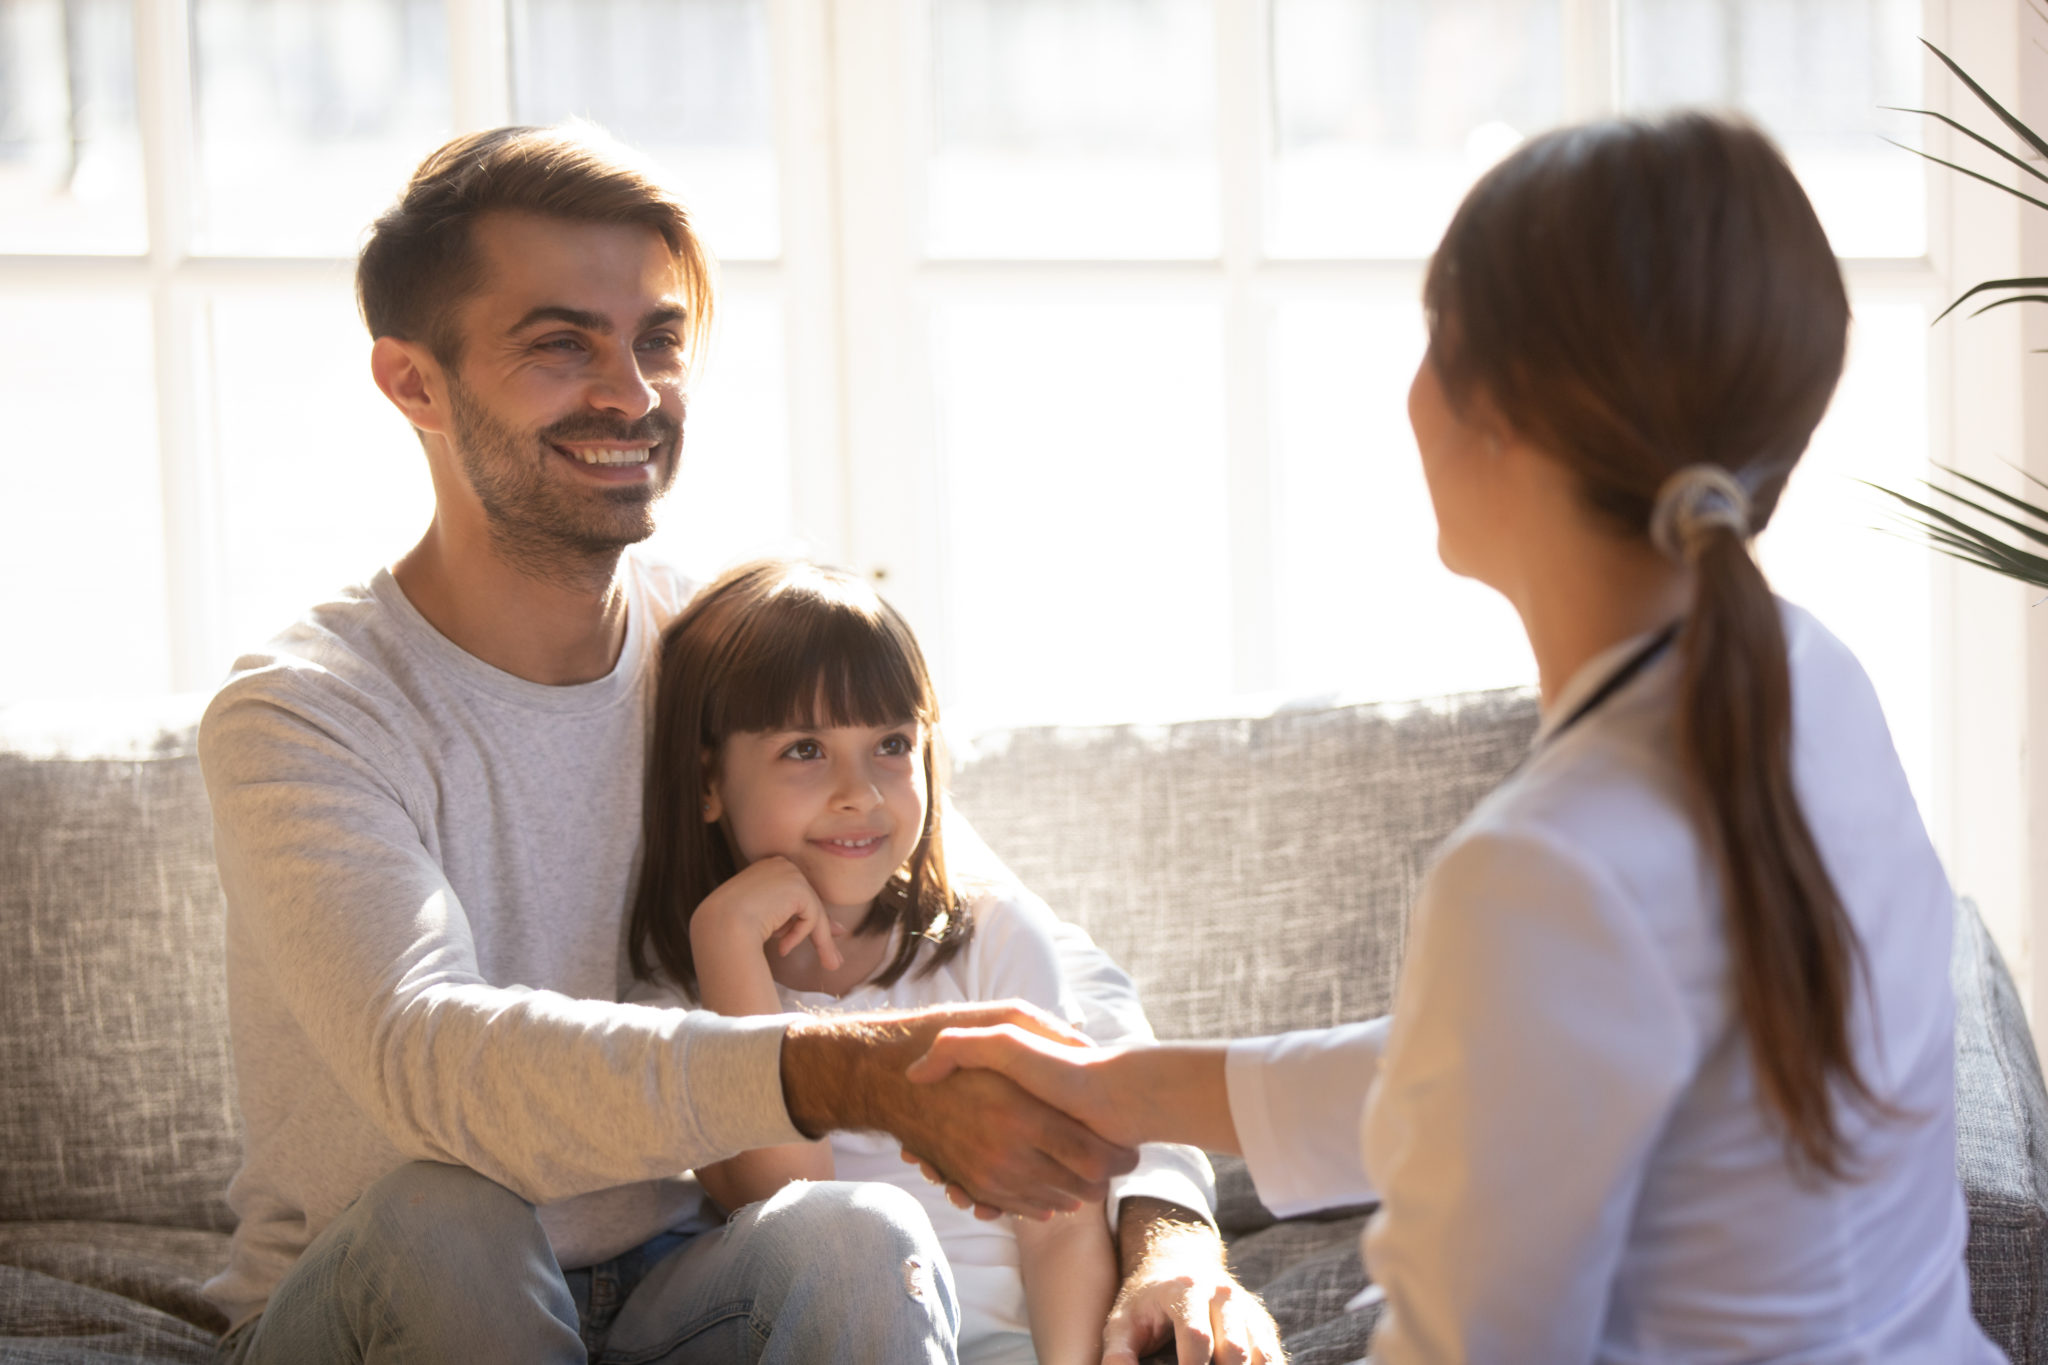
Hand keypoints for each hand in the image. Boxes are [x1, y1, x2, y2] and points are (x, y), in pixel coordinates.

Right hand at [691, 856, 842, 972]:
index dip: (810, 918)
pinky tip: (781, 947)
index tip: (833, 934)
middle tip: (834, 960)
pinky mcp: (797, 887)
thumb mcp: (768, 920)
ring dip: (820, 941)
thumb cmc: (732, 926)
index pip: (796, 895)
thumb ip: (795, 920)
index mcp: (768, 868)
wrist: (719, 925)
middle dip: (823, 930)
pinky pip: (811, 917)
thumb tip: (839, 930)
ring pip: (813, 911)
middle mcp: (780, 864)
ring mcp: (789, 873)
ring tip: (830, 964)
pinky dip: (801, 936)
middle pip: (808, 902)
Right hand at [782, 1003, 1133, 1217]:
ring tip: (1091, 1177)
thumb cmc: (948, 1039)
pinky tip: (1054, 1193)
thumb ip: (1050, 1031)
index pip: (1092, 1157)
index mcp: (1020, 1114)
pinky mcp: (967, 1183)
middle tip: (1118, 1164)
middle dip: (1104, 1180)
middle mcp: (1003, 1153)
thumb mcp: (1004, 1018)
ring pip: (1049, 1203)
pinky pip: (1014, 1208)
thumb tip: (1090, 1047)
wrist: (885, 1077)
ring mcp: (983, 1174)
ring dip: (1075, 1194)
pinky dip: (1039, 1204)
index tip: (1130, 1147)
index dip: (1119, 1157)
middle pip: (1077, 1187)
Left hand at [1108, 1199, 1283, 1364]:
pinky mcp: (1263, 1325)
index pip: (1196, 1337)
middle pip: (1235, 1351)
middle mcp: (1224, 1295)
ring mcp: (1248, 1309)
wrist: (1180, 1264)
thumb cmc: (1146, 1301)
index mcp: (1186, 1290)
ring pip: (1262, 1355)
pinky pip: (1273, 1358)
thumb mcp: (1122, 1320)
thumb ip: (1119, 1353)